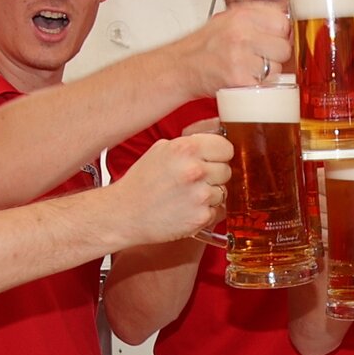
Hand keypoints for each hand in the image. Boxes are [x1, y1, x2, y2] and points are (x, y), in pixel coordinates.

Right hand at [114, 133, 231, 244]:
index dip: (219, 155)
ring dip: (210, 195)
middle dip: (213, 175)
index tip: (212, 160)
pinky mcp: (201, 217)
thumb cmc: (142, 182)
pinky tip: (187, 210)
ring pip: (224, 192)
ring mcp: (200, 195)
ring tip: (187, 197)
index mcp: (186, 149)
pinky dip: (206, 212)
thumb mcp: (162, 150)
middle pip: (227, 170)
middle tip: (193, 181)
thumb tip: (216, 137)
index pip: (226, 148)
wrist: (126, 213)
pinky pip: (218, 211)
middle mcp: (195, 170)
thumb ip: (190, 143)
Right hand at [178, 1, 289, 93]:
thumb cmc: (204, 46)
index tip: (273, 39)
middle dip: (276, 54)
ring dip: (268, 71)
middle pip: (284, 45)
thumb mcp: (228, 19)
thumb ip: (257, 16)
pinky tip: (244, 77)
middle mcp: (240, 32)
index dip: (280, 33)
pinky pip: (265, 83)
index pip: (282, 20)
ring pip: (277, 66)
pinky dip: (258, 84)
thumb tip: (286, 22)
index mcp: (241, 14)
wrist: (180, 67)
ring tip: (249, 67)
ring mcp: (239, 56)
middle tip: (259, 56)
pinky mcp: (238, 78)